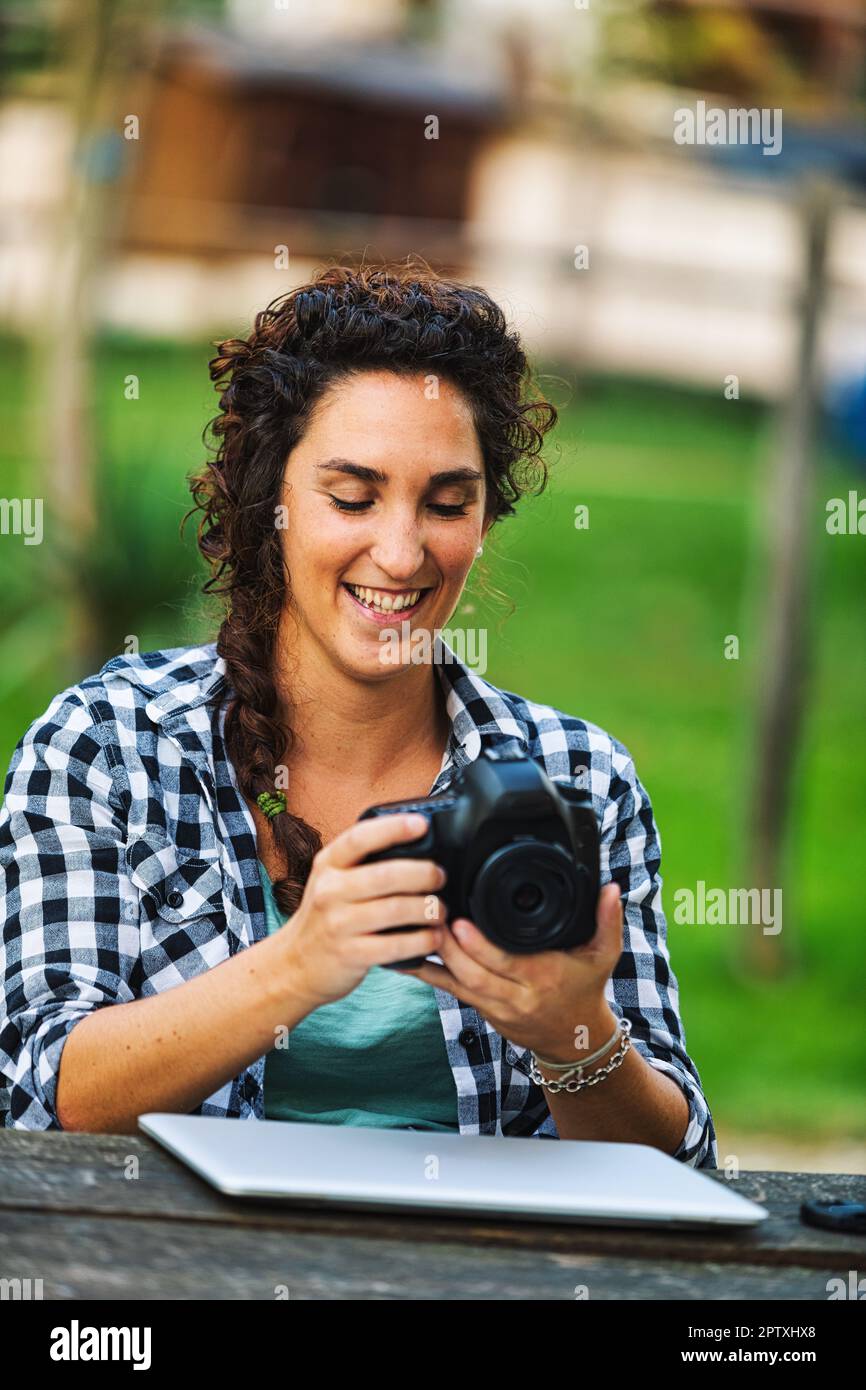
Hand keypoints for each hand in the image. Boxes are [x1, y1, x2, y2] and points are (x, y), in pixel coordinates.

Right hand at [276, 813, 447, 1008]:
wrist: (296, 964)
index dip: (393, 828)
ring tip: (440, 909)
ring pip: (395, 909)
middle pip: (385, 875)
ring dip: (428, 908)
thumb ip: (362, 863)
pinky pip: (395, 945)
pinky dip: (422, 940)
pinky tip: (433, 937)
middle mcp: (329, 891)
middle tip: (440, 876)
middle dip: (423, 874)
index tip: (422, 824)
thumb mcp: (332, 880)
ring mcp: (338, 924)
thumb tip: (413, 842)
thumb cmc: (326, 916)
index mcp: (328, 865)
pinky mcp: (350, 954)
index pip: (359, 838)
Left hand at [393, 882, 623, 1059]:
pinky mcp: (480, 1009)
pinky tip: (404, 956)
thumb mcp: (603, 955)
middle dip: (448, 948)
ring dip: (435, 958)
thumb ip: (607, 920)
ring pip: (458, 985)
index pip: (508, 963)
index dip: (480, 946)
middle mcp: (517, 997)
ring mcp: (496, 1007)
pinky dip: (427, 974)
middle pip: (475, 975)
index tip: (460, 921)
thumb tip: (610, 887)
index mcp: (545, 978)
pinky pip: (450, 992)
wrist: (573, 1038)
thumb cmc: (585, 989)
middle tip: (428, 917)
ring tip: (416, 929)